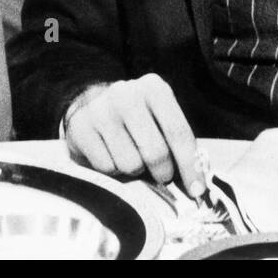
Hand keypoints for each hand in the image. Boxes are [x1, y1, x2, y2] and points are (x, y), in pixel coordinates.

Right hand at [63, 75, 204, 196]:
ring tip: (129, 155)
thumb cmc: (136, 118)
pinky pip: (107, 168)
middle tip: (160, 173)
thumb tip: (197, 184)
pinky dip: (112, 169)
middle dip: (162, 172)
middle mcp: (126, 94)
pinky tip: (109, 153)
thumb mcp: (160, 117)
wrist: (90, 104)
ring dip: (134, 169)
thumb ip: (178, 143)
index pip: (178, 132)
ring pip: (130, 164)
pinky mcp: (81, 128)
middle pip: (156, 153)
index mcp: (153, 88)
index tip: (197, 190)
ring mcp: (101, 110)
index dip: (190, 166)